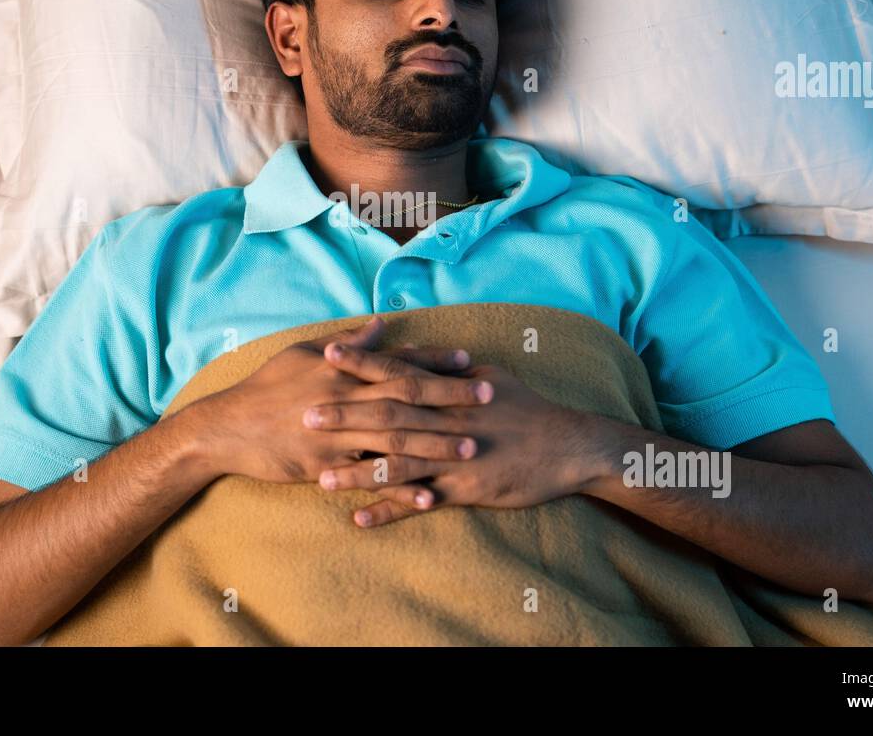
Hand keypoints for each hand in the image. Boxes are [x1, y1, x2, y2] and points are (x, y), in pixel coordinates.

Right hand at [185, 316, 488, 486]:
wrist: (227, 428)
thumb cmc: (266, 386)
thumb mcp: (304, 353)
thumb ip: (349, 341)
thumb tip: (381, 322)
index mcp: (342, 368)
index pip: (398, 361)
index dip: (435, 359)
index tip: (470, 358)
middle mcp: (345, 398)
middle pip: (407, 397)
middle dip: (450, 397)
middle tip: (489, 397)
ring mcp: (338, 435)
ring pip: (396, 440)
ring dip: (436, 444)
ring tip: (472, 447)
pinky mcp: (328, 467)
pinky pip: (372, 480)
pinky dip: (402, 489)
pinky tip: (430, 497)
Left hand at [312, 352, 611, 527]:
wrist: (568, 447)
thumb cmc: (528, 410)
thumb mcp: (492, 379)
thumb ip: (454, 371)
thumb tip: (427, 356)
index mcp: (450, 391)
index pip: (398, 371)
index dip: (362, 362)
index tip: (326, 353)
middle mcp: (447, 421)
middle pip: (388, 416)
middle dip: (345, 416)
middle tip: (304, 414)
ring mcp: (453, 456)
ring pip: (397, 464)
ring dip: (357, 471)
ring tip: (320, 477)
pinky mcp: (464, 488)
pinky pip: (420, 502)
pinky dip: (389, 510)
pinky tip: (360, 519)